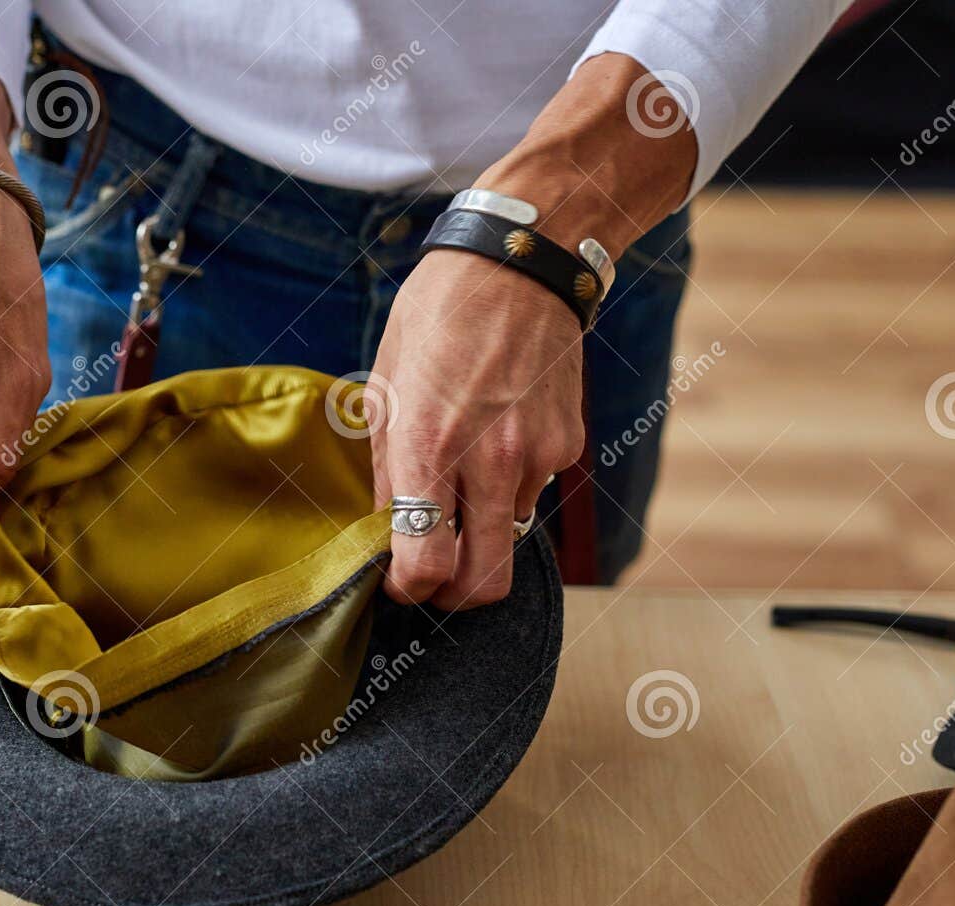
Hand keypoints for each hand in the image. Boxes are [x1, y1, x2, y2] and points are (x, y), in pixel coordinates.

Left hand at [369, 249, 584, 607]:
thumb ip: (388, 471)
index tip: (401, 582)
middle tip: (435, 572)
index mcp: (431, 448)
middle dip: (455, 594)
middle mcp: (491, 463)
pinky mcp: (568, 445)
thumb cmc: (438, 318)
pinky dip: (511, 483)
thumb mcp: (386, 389)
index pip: (427, 566)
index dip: (409, 591)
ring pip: (509, 534)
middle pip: (485, 583)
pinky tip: (497, 432)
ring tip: (465, 464)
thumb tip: (387, 531)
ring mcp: (537, 457)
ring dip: (483, 524)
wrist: (519, 263)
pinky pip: (534, 490)